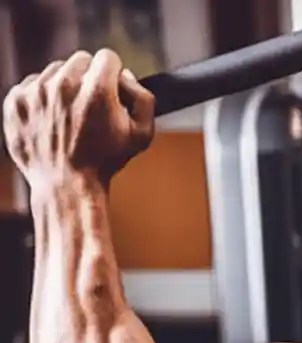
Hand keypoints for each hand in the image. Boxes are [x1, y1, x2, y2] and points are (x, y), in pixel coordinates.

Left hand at [3, 49, 154, 185]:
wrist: (65, 185)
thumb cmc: (105, 161)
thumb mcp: (142, 134)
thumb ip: (143, 98)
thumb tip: (126, 77)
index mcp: (97, 91)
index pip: (107, 57)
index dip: (113, 73)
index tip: (110, 89)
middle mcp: (64, 85)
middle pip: (80, 59)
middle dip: (88, 77)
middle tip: (89, 105)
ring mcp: (36, 92)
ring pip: (55, 70)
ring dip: (64, 86)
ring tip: (69, 115)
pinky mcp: (16, 100)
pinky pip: (32, 84)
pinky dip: (42, 97)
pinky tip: (51, 119)